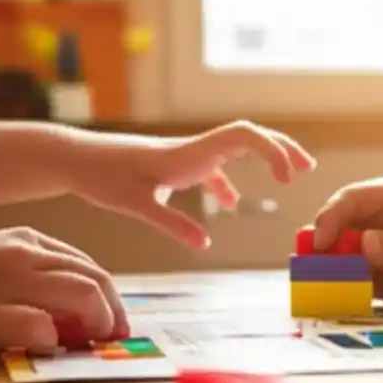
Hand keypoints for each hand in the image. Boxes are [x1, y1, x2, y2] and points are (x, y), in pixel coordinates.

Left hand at [62, 121, 315, 248]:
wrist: (76, 158)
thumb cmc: (101, 176)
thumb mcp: (136, 204)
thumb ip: (171, 223)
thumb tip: (204, 245)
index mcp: (190, 154)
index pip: (243, 138)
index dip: (272, 151)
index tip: (286, 177)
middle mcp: (194, 150)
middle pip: (250, 137)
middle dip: (281, 148)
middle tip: (306, 169)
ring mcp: (187, 156)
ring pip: (235, 151)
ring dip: (263, 158)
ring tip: (288, 176)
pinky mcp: (176, 165)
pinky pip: (213, 168)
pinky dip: (228, 182)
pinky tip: (230, 204)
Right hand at [312, 177, 382, 303]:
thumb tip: (363, 244)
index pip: (349, 200)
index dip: (330, 218)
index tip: (321, 243)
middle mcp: (374, 216)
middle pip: (334, 224)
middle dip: (319, 245)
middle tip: (308, 268)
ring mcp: (369, 241)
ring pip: (334, 250)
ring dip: (324, 267)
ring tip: (314, 285)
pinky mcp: (370, 266)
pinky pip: (345, 273)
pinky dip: (336, 283)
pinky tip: (331, 296)